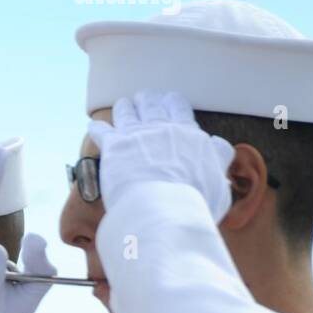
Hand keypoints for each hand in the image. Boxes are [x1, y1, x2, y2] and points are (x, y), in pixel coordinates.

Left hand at [86, 91, 235, 222]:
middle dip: (148, 100)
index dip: (172, 103)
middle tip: (143, 100)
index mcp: (188, 133)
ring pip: (127, 110)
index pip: (179, 107)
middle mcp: (162, 128)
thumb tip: (219, 144)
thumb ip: (218, 159)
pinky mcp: (114, 148)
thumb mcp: (218, 181)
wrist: (164, 213)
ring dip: (124, 108)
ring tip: (122, 107)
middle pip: (152, 103)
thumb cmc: (195, 205)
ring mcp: (136, 135)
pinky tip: (93, 127)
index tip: (169, 102)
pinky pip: (101, 132)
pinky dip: (97, 129)